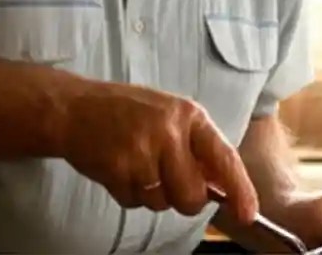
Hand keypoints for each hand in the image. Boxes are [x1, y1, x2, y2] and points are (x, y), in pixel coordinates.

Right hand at [58, 82, 257, 222]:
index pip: (225, 158)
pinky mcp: (118, 169)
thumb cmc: (126, 113)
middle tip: (165, 179)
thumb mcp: (169, 116)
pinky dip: (127, 193)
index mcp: (189, 115)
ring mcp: (143, 150)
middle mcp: (170, 131)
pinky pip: (134, 202)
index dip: (240, 190)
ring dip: (150, 195)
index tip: (248, 213)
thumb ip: (195, 147)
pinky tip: (119, 168)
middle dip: (182, 199)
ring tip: (136, 165)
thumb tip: (222, 187)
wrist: (73, 108)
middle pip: (193, 195)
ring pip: (162, 203)